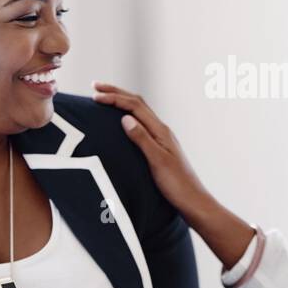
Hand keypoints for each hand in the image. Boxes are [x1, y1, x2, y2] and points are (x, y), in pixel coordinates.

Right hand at [92, 82, 209, 215]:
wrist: (193, 201)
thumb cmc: (177, 184)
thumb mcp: (157, 161)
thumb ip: (142, 139)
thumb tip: (125, 118)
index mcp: (160, 131)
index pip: (135, 106)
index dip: (114, 98)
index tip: (95, 95)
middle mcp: (161, 131)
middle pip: (137, 103)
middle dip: (116, 92)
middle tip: (95, 86)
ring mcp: (161, 138)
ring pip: (139, 112)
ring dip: (122, 101)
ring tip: (105, 97)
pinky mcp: (159, 148)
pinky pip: (141, 124)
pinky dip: (127, 115)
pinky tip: (121, 121)